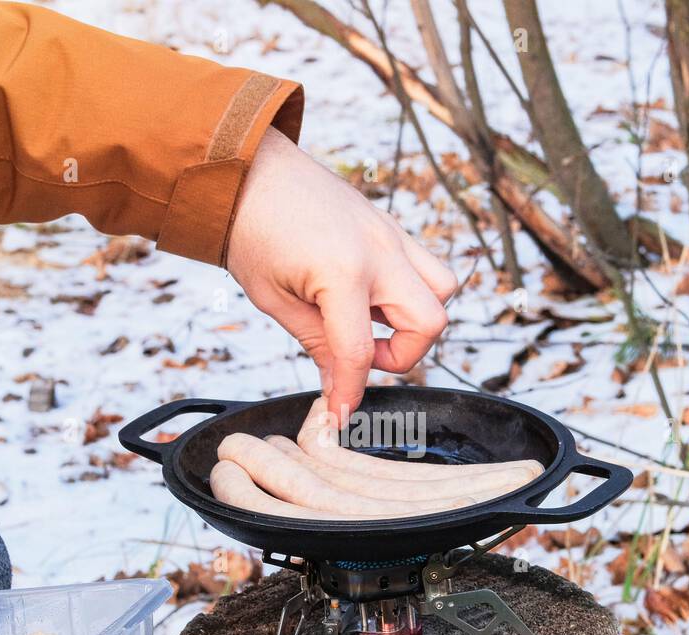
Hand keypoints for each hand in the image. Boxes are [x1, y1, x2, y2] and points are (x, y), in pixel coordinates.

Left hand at [227, 127, 457, 421]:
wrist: (247, 166)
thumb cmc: (250, 227)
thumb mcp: (273, 298)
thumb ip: (315, 343)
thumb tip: (338, 384)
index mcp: (341, 272)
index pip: (359, 352)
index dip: (351, 392)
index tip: (342, 415)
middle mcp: (378, 251)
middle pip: (429, 323)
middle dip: (401, 353)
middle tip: (358, 354)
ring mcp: (390, 234)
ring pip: (441, 289)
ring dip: (415, 319)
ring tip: (370, 321)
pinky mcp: (390, 226)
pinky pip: (425, 264)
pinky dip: (410, 289)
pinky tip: (370, 295)